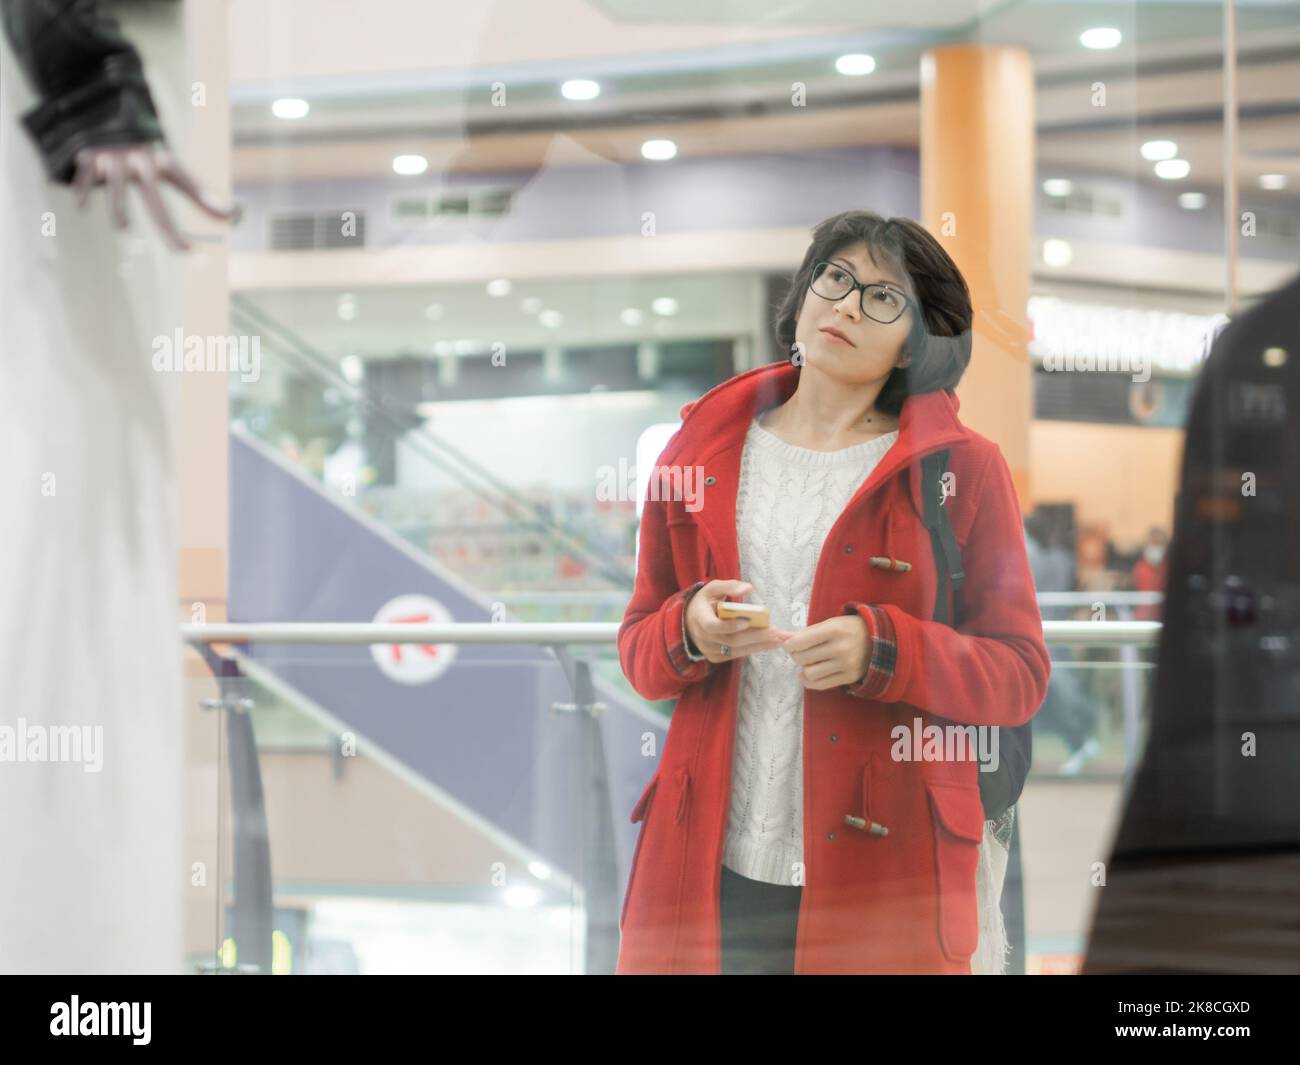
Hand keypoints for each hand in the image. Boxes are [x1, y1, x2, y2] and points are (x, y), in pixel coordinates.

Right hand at [73, 143, 236, 252]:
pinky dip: (82, 192)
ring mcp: (114, 160)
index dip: (203, 206)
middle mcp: (140, 162)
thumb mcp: (172, 170)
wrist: (107, 120)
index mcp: (162, 164)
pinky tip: (81, 205)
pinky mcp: (88, 159)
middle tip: (182, 252)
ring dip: (120, 212)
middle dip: (168, 229)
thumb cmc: (147, 158)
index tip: (209, 237)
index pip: (187, 188)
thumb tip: (230, 217)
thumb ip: (200, 195)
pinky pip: (84, 179)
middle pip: (155, 200)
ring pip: (117, 190)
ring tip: (124, 230)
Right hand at [685, 580, 790, 663]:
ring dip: (760, 645)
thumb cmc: (705, 602)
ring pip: (737, 650)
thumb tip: (747, 588)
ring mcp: (709, 650)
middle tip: (777, 632)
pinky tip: (769, 644)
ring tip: (779, 639)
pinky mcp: (716, 657)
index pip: (713, 626)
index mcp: (699, 618)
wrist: (690, 621)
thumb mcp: (713, 588)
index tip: (749, 621)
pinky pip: (737, 654)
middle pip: (731, 640)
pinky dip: (754, 649)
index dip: (730, 626)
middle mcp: (702, 637)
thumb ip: (729, 587)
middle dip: (756, 636)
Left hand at [781, 614, 870, 689]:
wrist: (878, 640)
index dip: (789, 645)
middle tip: (799, 652)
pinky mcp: (849, 677)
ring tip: (807, 662)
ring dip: (803, 669)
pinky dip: (809, 681)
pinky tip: (808, 675)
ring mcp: (846, 664)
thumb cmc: (848, 629)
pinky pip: (820, 685)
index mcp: (834, 629)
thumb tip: (780, 637)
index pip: (800, 642)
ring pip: (809, 673)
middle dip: (795, 655)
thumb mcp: (828, 624)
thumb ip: (804, 632)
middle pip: (802, 658)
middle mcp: (840, 648)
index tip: (789, 644)